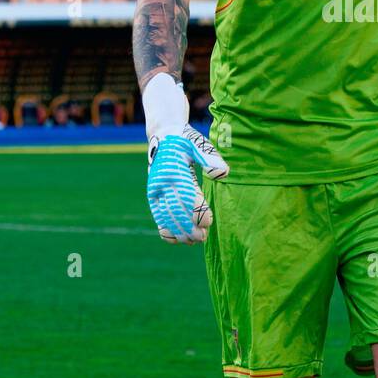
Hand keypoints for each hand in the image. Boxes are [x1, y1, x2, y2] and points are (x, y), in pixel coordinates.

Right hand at [141, 73, 228, 243]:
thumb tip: (224, 173)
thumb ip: (210, 157)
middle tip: (203, 237)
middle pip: (175, 210)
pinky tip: (176, 240)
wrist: (163, 135)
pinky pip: (157, 215)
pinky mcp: (153, 195)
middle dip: (189, 226)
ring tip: (194, 241)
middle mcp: (161, 182)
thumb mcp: (198, 142)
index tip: (209, 222)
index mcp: (173, 170)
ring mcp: (155, 190)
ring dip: (179, 230)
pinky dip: (165, 229)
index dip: (197, 211)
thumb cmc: (184, 139)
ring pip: (166, 215)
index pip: (186, 196)